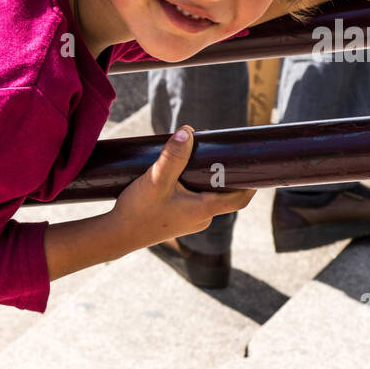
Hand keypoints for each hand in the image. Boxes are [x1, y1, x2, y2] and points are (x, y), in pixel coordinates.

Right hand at [110, 126, 254, 250]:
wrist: (116, 235)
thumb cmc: (139, 211)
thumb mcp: (156, 179)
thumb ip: (173, 156)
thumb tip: (188, 133)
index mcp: (205, 210)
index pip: (240, 197)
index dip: (251, 182)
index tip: (254, 164)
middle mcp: (201, 218)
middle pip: (222, 193)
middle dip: (221, 174)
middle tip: (215, 152)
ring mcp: (189, 222)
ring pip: (205, 197)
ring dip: (202, 180)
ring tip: (192, 161)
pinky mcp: (176, 221)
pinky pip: (192, 202)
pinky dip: (190, 188)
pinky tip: (176, 178)